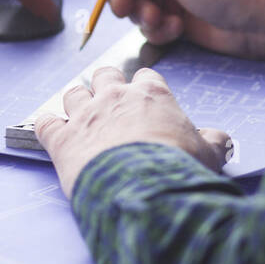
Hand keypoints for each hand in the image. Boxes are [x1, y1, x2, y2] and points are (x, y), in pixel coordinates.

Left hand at [35, 65, 231, 197]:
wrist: (144, 189)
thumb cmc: (178, 168)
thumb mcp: (208, 153)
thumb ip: (213, 141)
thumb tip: (220, 138)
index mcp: (151, 95)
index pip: (145, 77)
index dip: (144, 87)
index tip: (145, 98)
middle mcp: (115, 97)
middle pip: (104, 74)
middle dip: (105, 83)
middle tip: (109, 100)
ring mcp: (85, 116)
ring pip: (73, 94)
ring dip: (75, 102)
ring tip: (79, 113)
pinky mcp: (61, 139)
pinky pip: (44, 123)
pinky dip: (46, 125)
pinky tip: (49, 130)